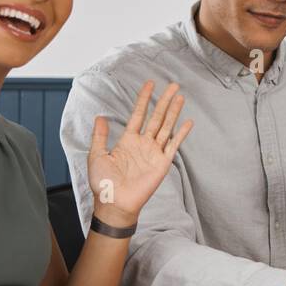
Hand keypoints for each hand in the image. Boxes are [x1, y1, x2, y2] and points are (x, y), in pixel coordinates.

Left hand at [89, 81, 193, 227]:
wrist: (115, 202)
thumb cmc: (103, 182)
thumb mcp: (97, 155)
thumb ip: (100, 136)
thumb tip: (100, 117)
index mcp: (128, 140)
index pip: (138, 114)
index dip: (144, 99)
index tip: (149, 84)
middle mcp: (143, 143)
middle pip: (157, 117)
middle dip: (164, 100)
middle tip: (173, 85)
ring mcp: (155, 152)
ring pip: (167, 127)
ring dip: (174, 112)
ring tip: (180, 97)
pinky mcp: (163, 162)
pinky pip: (174, 145)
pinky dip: (181, 133)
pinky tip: (188, 122)